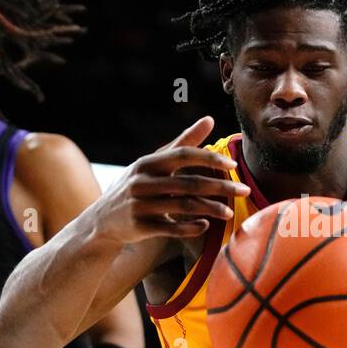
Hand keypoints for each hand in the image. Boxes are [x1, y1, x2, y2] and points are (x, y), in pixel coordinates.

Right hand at [95, 116, 249, 243]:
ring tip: (229, 212)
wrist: (101, 222)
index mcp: (147, 163)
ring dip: (210, 209)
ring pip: (183, 206)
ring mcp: (139, 205)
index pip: (183, 155)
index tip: (233, 166)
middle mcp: (142, 182)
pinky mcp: (139, 227)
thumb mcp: (154, 164)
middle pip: (188, 183)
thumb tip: (210, 119)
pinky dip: (190, 227)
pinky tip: (206, 226)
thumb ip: (183, 143)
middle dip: (220, 187)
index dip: (209, 158)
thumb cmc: (137, 187)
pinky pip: (170, 228)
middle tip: (245, 191)